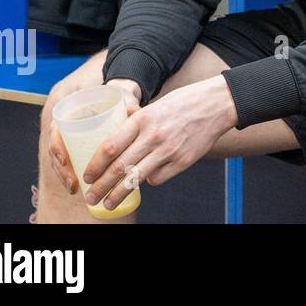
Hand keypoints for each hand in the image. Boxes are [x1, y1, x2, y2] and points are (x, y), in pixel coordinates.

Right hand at [48, 78, 141, 194]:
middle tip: (73, 183)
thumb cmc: (117, 101)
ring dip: (65, 177)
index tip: (64, 161)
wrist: (116, 102)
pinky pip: (67, 166)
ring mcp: (69, 141)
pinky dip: (69, 178)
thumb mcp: (121, 100)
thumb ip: (128, 104)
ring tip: (74, 189)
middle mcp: (66, 129)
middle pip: (57, 152)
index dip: (57, 148)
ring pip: (60, 162)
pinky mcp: (75, 152)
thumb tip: (136, 110)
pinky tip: (75, 189)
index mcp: (71, 114)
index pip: (56, 132)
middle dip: (62, 170)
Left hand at [81, 75, 237, 212]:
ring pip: (136, 179)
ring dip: (118, 194)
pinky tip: (145, 180)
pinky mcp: (183, 161)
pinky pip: (158, 178)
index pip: (110, 147)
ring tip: (108, 204)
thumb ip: (137, 123)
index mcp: (143, 119)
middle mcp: (154, 136)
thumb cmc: (185, 102)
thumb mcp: (155, 106)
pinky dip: (148, 181)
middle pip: (119, 168)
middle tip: (90, 198)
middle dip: (101, 187)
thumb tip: (117, 141)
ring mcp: (169, 150)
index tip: (87, 175)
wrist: (218, 103)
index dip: (95, 165)